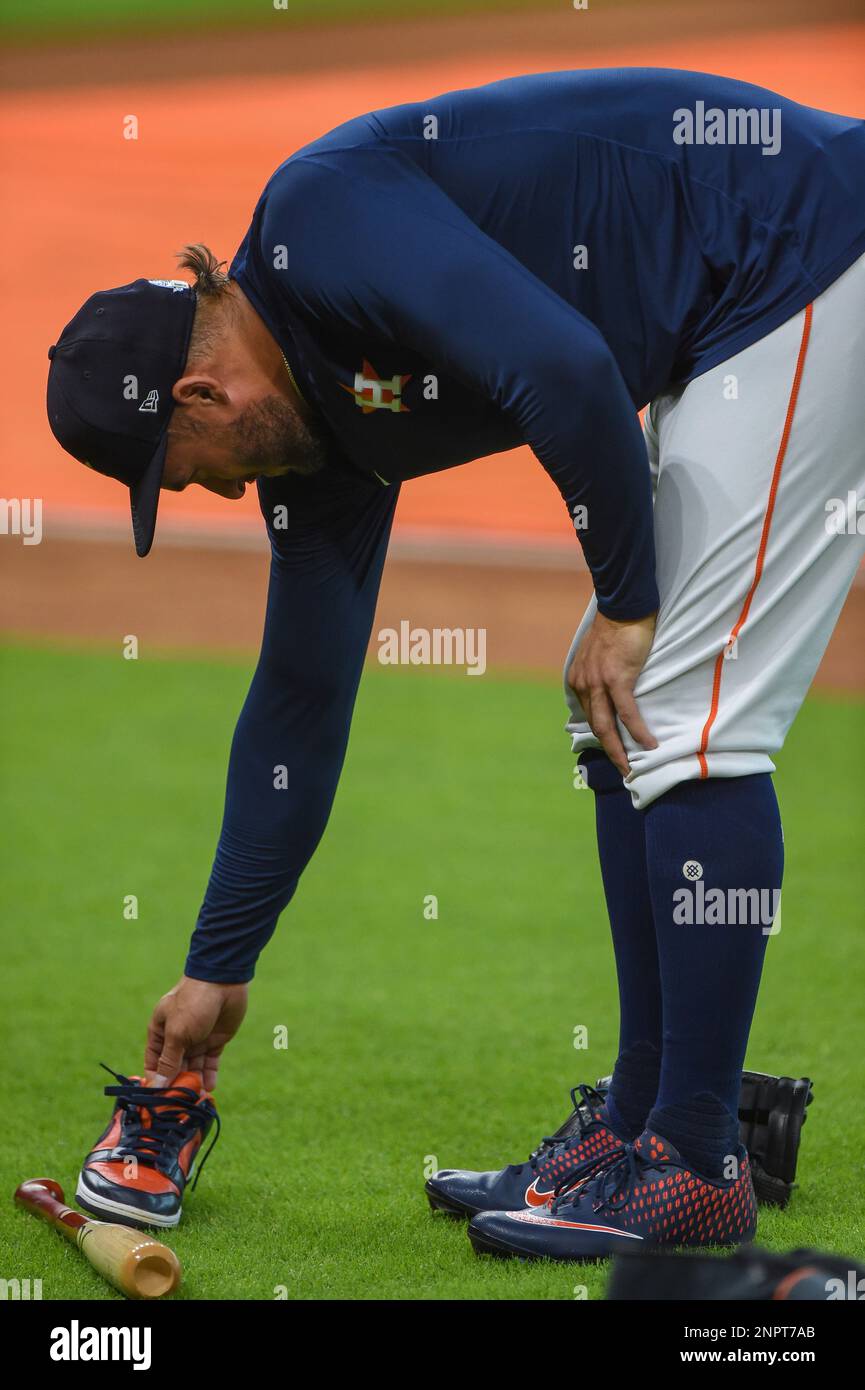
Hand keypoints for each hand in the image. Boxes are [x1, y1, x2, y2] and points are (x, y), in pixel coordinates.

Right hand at [145, 975, 247, 1090]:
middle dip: (177, 1085)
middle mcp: (177, 1038)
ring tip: (196, 1099)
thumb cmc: (193, 1003)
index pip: (154, 1063)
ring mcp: (197, 1040)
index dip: (156, 1081)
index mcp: (160, 1032)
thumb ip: (169, 1061)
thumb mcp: (177, 1033)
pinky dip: (209, 1075)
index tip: (159, 1100)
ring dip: (194, 1083)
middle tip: (181, 1104)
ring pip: (192, 1067)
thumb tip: (157, 1085)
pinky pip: (210, 1063)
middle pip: (174, 1068)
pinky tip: (209, 1088)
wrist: (224, 982)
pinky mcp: (215, 1040)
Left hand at [567, 610, 657, 775]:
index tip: (613, 751)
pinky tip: (649, 744)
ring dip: (620, 750)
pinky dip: (638, 731)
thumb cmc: (618, 629)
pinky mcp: (617, 678)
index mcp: (578, 680)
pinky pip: (627, 712)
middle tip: (622, 770)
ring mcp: (598, 682)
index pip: (589, 715)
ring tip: (631, 768)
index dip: (601, 735)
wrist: (624, 607)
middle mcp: (583, 684)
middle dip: (609, 751)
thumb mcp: (600, 656)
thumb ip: (601, 675)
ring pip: (607, 725)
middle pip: (596, 726)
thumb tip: (613, 693)